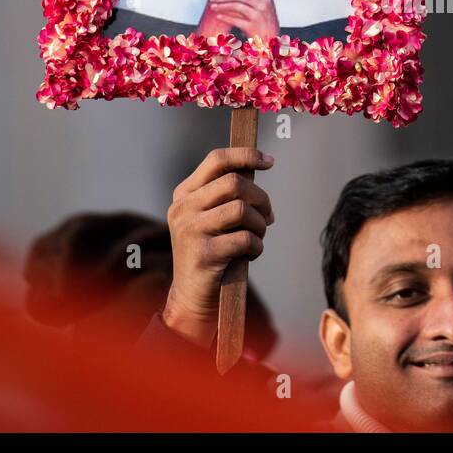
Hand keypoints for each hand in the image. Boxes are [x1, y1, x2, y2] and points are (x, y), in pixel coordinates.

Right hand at [161, 147, 274, 347]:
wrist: (192, 297)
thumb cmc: (212, 252)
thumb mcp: (213, 218)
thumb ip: (229, 194)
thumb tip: (260, 166)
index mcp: (184, 194)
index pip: (216, 160)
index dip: (246, 156)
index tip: (269, 161)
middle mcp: (182, 208)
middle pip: (235, 183)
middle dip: (261, 198)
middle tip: (269, 216)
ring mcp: (190, 230)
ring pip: (241, 209)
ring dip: (260, 224)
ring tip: (258, 236)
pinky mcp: (203, 254)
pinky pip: (245, 238)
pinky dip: (257, 246)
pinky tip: (251, 254)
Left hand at [202, 0, 278, 40]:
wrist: (271, 40)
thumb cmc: (263, 19)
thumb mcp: (260, 1)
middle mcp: (264, 5)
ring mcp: (260, 16)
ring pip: (238, 6)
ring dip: (223, 5)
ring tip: (213, 6)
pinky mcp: (254, 27)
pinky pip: (237, 20)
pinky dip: (226, 17)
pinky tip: (218, 16)